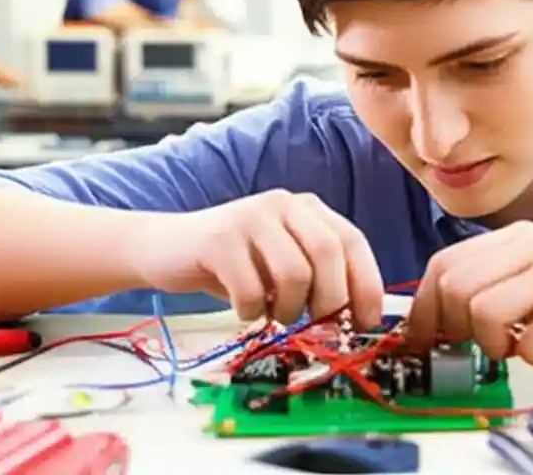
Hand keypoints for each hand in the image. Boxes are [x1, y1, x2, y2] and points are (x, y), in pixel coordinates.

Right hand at [126, 190, 383, 325]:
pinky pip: (251, 289)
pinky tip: (243, 309)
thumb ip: (319, 277)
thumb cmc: (236, 265)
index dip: (366, 284)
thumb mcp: (283, 264)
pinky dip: (251, 312)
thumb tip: (359, 319)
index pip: (353, 242)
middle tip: (318, 327)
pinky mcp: (218, 240)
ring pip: (294, 274)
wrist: (164, 248)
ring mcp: (250, 217)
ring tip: (273, 314)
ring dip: (288, 310)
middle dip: (331, 301)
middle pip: (328, 253)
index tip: (367, 324)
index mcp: (309, 208)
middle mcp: (284, 204)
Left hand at [404, 222, 532, 367]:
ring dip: (495, 346)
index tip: (424, 339)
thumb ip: (504, 284)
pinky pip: (531, 343)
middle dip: (455, 329)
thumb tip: (442, 317)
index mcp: (522, 236)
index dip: (424, 307)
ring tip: (523, 347)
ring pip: (484, 312)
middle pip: (455, 287)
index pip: (445, 263)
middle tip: (483, 347)